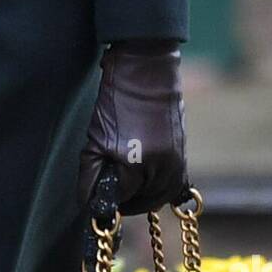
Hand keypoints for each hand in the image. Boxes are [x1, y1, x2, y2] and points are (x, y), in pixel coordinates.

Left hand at [77, 40, 188, 215]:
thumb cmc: (118, 98)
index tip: (97, 201)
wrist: (146, 68)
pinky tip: (144, 179)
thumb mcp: (96, 136)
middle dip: (127, 203)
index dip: (107, 201)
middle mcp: (163, 167)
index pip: (122, 198)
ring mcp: (178, 161)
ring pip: (161, 196)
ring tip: (127, 190)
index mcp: (139, 163)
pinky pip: (173, 183)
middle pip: (145, 202)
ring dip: (144, 197)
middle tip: (111, 198)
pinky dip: (159, 187)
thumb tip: (88, 201)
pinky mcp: (184, 153)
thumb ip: (90, 173)